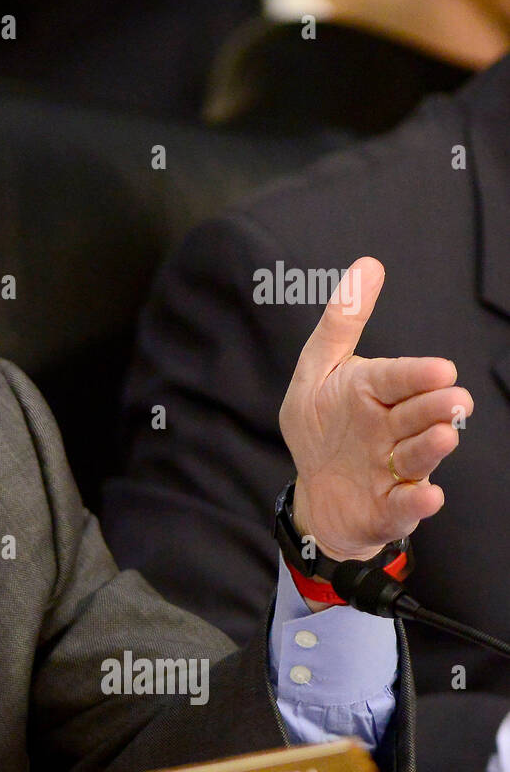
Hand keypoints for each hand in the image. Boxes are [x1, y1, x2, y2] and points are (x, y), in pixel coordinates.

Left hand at [279, 257, 471, 561]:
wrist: (320, 492)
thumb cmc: (325, 426)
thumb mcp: (319, 372)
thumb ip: (341, 324)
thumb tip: (367, 265)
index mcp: (375, 393)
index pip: (397, 379)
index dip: (416, 375)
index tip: (439, 370)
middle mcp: (393, 429)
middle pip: (417, 415)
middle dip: (435, 408)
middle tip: (453, 401)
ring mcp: (395, 468)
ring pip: (418, 456)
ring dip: (431, 447)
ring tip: (443, 436)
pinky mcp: (391, 505)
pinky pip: (406, 505)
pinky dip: (416, 503)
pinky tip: (427, 496)